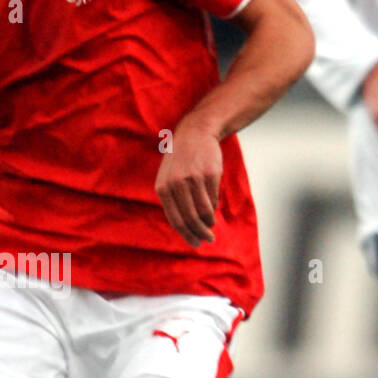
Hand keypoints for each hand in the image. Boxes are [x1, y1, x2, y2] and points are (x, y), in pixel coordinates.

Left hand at [154, 118, 221, 247]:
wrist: (195, 133)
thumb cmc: (181, 160)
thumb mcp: (167, 178)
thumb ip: (172, 201)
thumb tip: (185, 228)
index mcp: (163, 188)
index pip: (176, 220)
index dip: (187, 235)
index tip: (195, 244)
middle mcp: (176, 184)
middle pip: (190, 219)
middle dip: (200, 233)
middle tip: (207, 240)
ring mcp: (193, 179)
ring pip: (204, 211)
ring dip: (209, 223)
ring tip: (212, 227)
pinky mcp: (210, 174)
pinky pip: (213, 199)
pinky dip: (214, 207)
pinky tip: (213, 208)